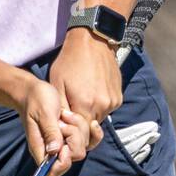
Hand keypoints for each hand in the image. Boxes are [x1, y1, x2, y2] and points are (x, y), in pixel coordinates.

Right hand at [12, 76, 91, 175]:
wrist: (33, 91)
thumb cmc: (35, 100)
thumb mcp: (43, 113)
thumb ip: (50, 132)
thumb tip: (54, 151)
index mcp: (41, 149)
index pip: (54, 171)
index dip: (64, 159)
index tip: (64, 142)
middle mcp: (53, 150)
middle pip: (75, 156)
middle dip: (74, 137)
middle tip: (62, 121)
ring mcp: (64, 143)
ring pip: (83, 145)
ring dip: (78, 128)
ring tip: (64, 115)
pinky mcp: (71, 136)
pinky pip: (87, 138)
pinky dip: (85, 126)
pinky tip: (75, 116)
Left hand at [49, 29, 122, 149]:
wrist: (92, 41)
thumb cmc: (70, 61)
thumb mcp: (57, 84)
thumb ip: (60, 110)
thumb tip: (61, 129)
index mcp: (85, 104)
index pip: (80, 134)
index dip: (71, 132)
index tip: (64, 123)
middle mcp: (103, 106)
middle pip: (90, 129)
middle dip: (80, 125)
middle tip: (71, 110)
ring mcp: (113, 101)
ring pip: (99, 119)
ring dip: (89, 114)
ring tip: (81, 97)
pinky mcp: (119, 97)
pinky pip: (107, 109)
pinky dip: (98, 106)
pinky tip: (91, 92)